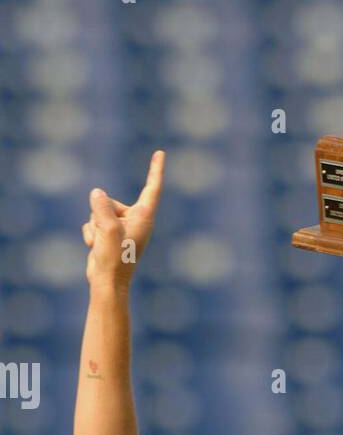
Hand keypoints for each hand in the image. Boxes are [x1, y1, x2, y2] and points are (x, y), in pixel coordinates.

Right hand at [82, 149, 164, 288]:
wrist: (107, 282)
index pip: (151, 188)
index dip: (155, 169)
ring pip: (98, 211)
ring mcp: (121, 227)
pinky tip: (97, 248)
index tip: (160, 153)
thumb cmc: (114, 257)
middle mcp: (135, 219)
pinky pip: (92, 223)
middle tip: (108, 239)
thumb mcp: (107, 227)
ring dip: (94, 227)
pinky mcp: (110, 234)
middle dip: (100, 216)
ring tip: (104, 245)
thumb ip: (101, 206)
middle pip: (110, 201)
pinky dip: (90, 235)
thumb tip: (97, 193)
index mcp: (144, 216)